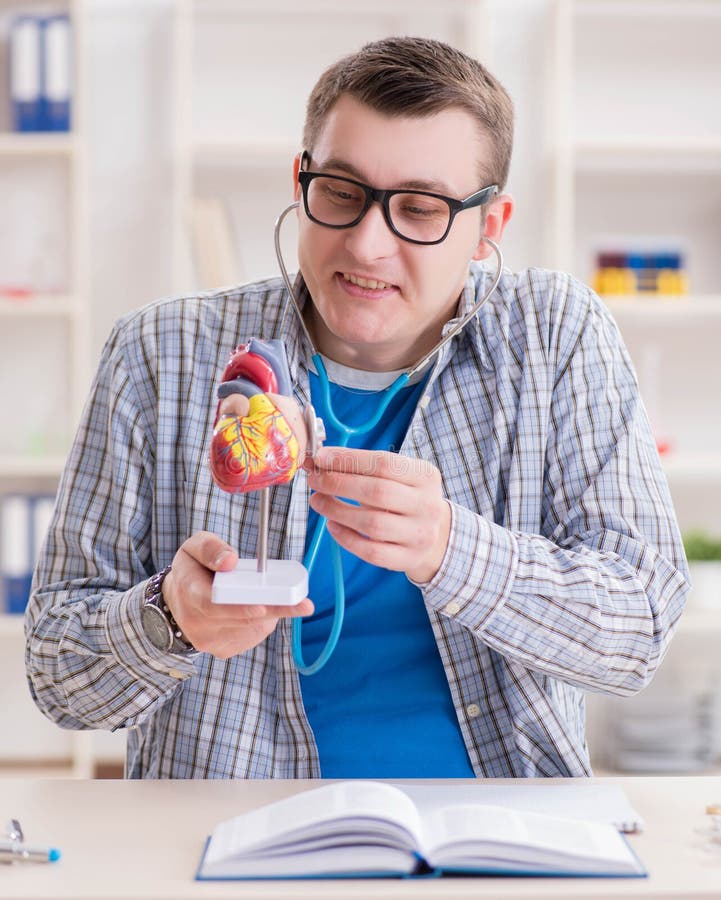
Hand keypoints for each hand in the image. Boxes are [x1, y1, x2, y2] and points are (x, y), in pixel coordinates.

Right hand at [161, 531, 313, 659]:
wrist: (177, 603)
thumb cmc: (192, 570)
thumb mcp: (193, 547)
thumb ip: (210, 548)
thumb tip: (230, 560)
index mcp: (188, 592)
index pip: (212, 604)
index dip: (238, 607)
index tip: (262, 606)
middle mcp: (197, 622)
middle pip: (240, 619)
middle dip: (274, 610)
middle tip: (304, 606)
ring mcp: (210, 640)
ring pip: (250, 628)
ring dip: (272, 613)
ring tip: (286, 599)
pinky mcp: (223, 650)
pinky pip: (252, 635)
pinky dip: (264, 621)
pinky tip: (263, 608)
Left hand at [306, 447, 450, 583]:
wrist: (436, 534)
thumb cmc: (405, 499)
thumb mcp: (397, 476)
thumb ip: (363, 466)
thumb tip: (321, 460)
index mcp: (425, 476)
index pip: (384, 463)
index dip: (349, 459)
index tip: (321, 458)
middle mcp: (427, 505)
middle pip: (378, 492)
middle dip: (339, 484)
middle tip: (315, 480)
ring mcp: (419, 535)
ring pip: (372, 524)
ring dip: (337, 510)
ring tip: (318, 501)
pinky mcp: (408, 559)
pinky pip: (371, 552)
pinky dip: (346, 538)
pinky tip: (332, 525)